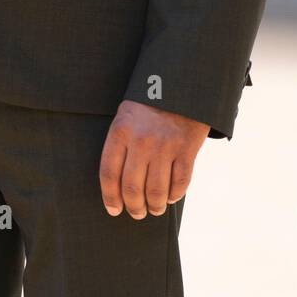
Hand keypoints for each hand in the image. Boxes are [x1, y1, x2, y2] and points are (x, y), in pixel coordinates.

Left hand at [99, 100, 209, 218]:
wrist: (182, 83)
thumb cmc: (149, 104)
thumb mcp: (127, 116)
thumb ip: (121, 145)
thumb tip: (118, 185)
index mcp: (121, 130)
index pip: (108, 173)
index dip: (110, 197)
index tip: (114, 210)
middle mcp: (141, 140)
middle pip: (132, 187)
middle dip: (134, 207)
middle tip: (137, 213)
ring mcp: (165, 145)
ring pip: (156, 191)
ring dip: (154, 206)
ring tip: (154, 209)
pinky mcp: (187, 148)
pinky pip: (180, 183)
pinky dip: (174, 195)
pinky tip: (171, 197)